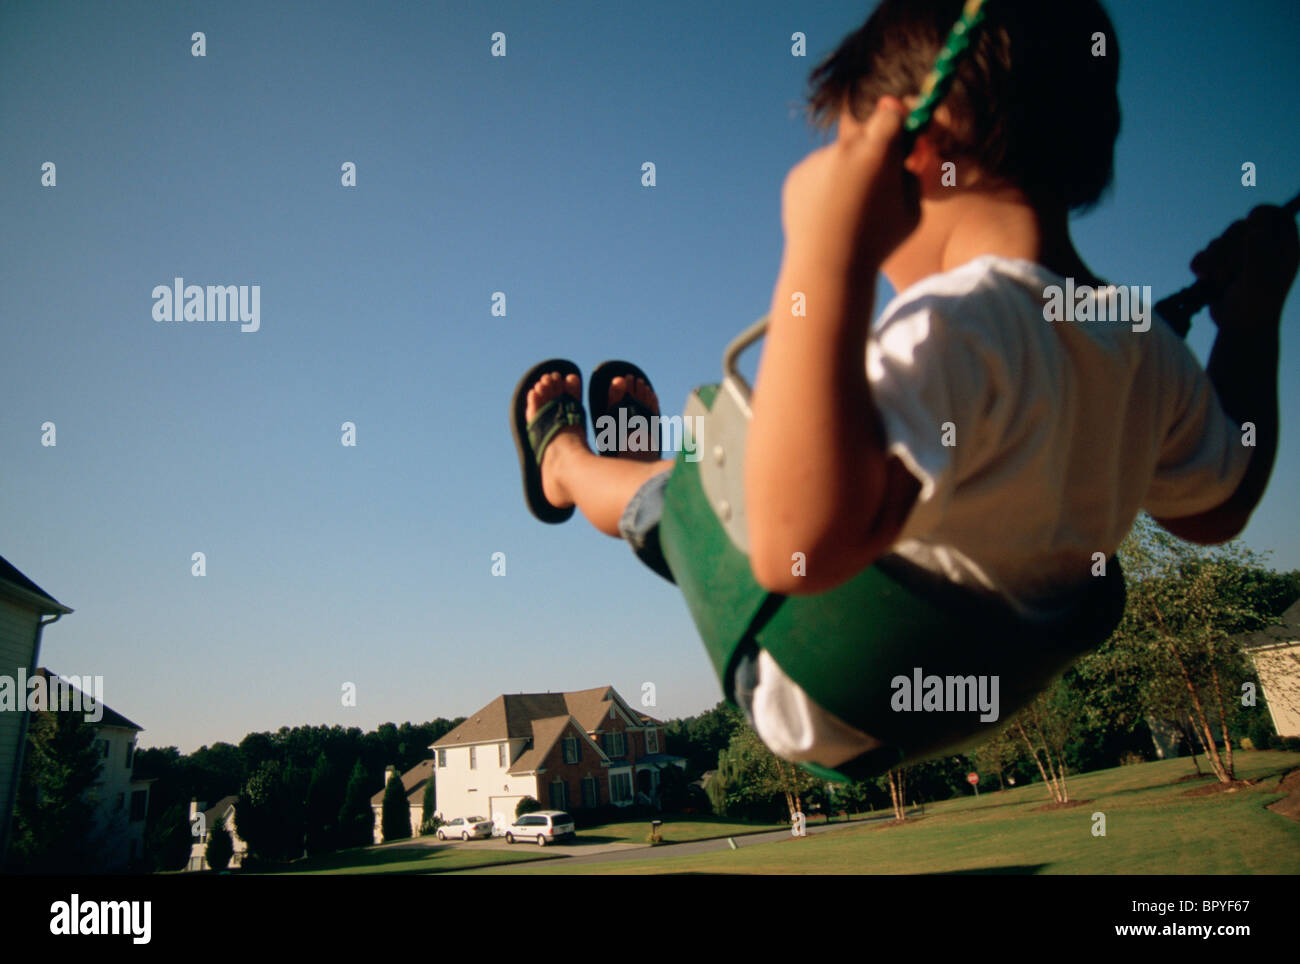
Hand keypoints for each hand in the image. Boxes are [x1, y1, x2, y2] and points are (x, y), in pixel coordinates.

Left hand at [777, 97, 919, 278]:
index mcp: (877, 151)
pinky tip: (828, 216)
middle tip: (876, 181)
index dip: (897, 125)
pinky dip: (824, 187)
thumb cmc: (878, 242)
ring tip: (848, 211)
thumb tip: (902, 155)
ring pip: (838, 156)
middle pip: (863, 133)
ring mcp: (816, 161)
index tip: (899, 141)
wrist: (826, 267)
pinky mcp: (797, 175)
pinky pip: (817, 172)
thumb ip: (911, 174)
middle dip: (872, 150)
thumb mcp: (913, 210)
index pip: (891, 114)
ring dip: (846, 172)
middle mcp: (844, 148)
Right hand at [1191, 205, 1297, 336]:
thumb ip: (1259, 250)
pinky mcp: (1219, 265)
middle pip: (1240, 226)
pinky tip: (1204, 278)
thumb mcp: (1261, 278)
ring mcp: (1239, 256)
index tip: (1251, 226)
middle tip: (1234, 270)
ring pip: (1219, 240)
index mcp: (1283, 246)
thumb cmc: (1257, 305)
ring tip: (1220, 281)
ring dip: (1215, 261)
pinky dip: (1201, 265)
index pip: (1273, 214)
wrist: (1240, 329)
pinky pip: (1204, 254)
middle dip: (1230, 248)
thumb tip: (1253, 223)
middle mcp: (1262, 247)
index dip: (1260, 215)